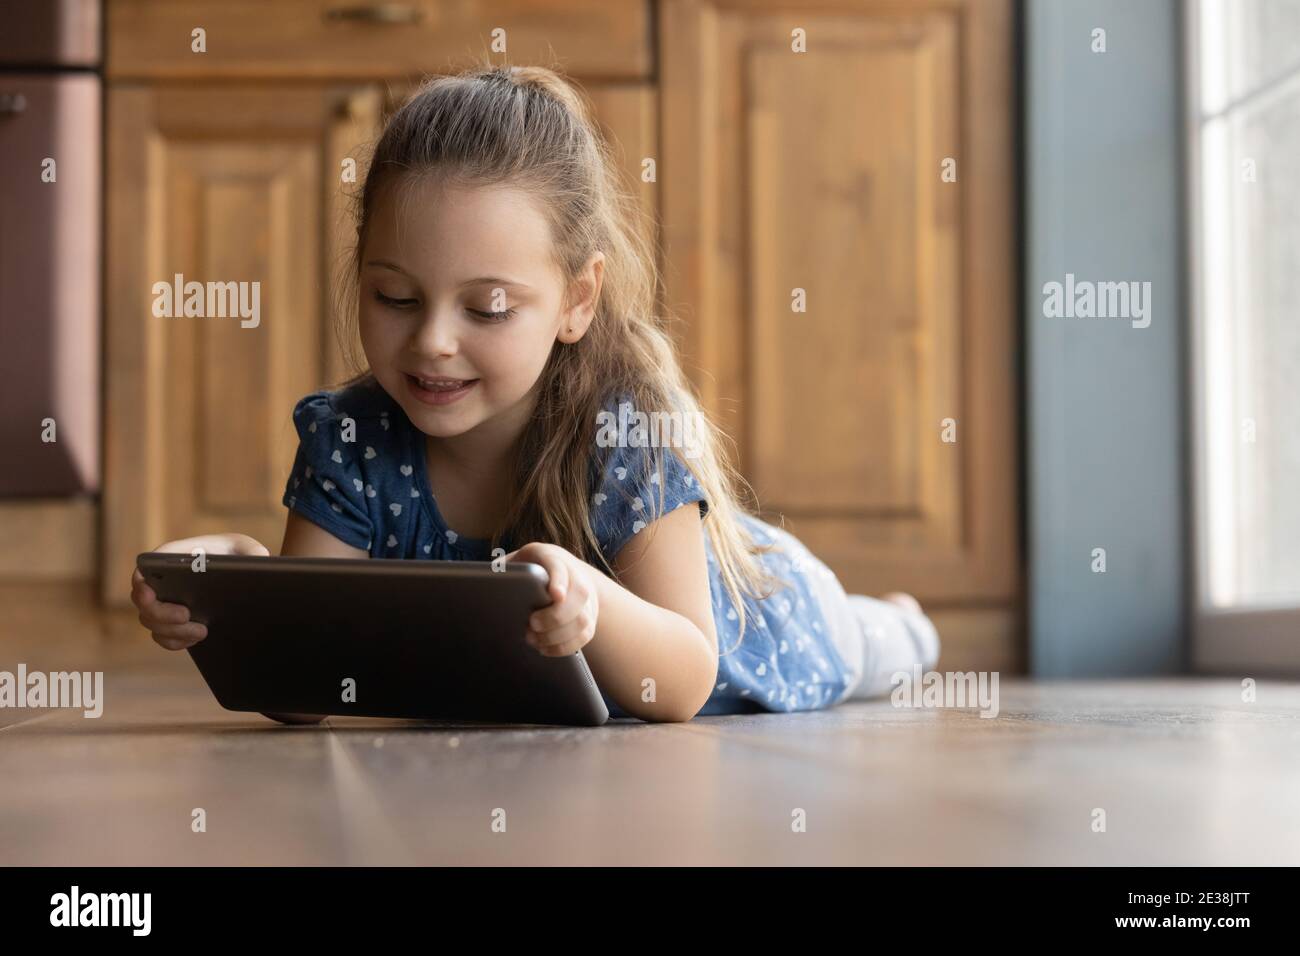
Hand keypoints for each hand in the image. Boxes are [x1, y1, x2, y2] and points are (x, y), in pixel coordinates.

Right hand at [131, 533, 269, 650]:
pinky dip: (174, 641)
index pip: (144, 569)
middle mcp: (160, 580)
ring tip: (202, 632)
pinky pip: (162, 636)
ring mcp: (163, 602)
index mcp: (171, 557)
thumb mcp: (247, 547)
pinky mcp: (171, 620)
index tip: (152, 594)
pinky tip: (195, 640)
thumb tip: (258, 562)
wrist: (238, 572)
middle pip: (144, 603)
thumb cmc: (236, 552)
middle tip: (188, 617)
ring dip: (173, 632)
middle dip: (162, 615)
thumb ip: (253, 552)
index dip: (141, 584)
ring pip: (151, 623)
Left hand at [502, 542, 599, 657]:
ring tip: (534, 640)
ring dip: (559, 635)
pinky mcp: (590, 617)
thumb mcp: (518, 560)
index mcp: (554, 558)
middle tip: (532, 625)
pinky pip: (585, 636)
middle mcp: (576, 576)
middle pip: (579, 595)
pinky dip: (565, 646)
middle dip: (556, 616)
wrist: (566, 573)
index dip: (559, 580)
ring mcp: (587, 598)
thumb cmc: (532, 568)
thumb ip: (504, 568)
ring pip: (583, 619)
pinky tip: (545, 648)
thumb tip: (485, 581)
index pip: (561, 566)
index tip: (554, 595)